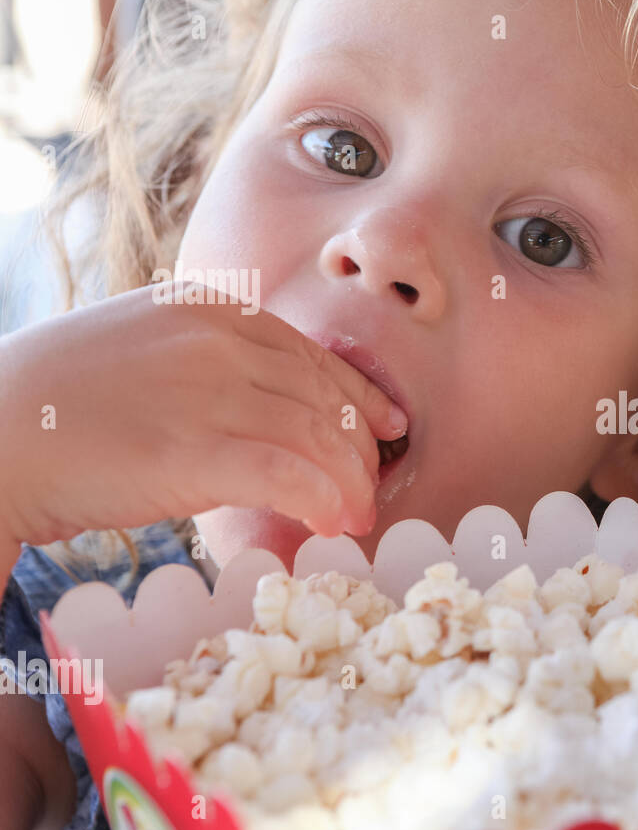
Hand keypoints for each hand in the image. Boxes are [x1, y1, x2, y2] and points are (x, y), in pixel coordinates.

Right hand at [0, 283, 407, 546]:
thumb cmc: (60, 403)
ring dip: (349, 485)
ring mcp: (210, 391)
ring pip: (318, 438)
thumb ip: (213, 361)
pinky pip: (290, 476)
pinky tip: (328, 522)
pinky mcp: (195, 449)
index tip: (386, 430)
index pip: (313, 356)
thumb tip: (273, 405)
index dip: (360, 399)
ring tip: (355, 517)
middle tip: (370, 490)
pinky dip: (322, 501)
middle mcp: (220, 339)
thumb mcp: (146, 347)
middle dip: (360, 451)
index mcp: (211, 308)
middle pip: (324, 399)